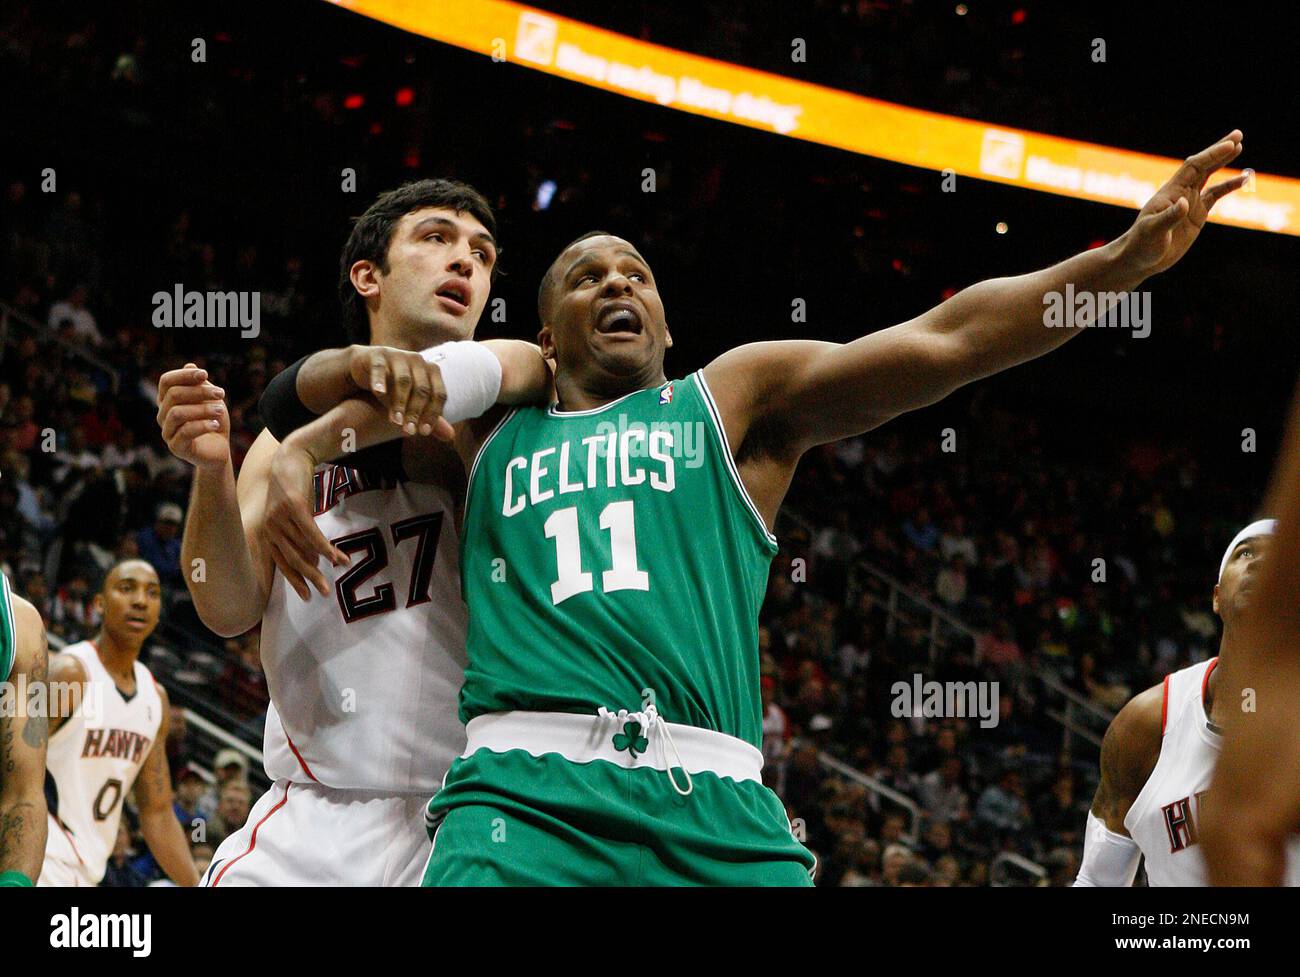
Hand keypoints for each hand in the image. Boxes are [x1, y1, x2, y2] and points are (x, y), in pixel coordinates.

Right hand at [157, 363, 229, 469]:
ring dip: (202, 409)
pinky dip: (203, 425)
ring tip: (220, 411)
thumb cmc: (213, 420)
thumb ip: (200, 384)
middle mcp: (163, 414)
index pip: (166, 381)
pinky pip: (185, 432)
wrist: (219, 449)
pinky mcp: (175, 447)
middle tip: (221, 394)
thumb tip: (190, 365)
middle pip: (173, 395)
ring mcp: (167, 431)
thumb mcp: (210, 400)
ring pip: (178, 413)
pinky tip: (216, 425)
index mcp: (168, 400)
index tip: (205, 374)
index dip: (184, 375)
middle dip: (199, 391)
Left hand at [264, 437, 346, 600]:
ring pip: (305, 546)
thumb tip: (315, 560)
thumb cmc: (295, 488)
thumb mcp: (294, 515)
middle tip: (324, 593)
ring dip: (325, 560)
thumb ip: (300, 536)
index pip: (281, 563)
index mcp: (269, 532)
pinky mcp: (294, 507)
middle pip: (293, 559)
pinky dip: (325, 547)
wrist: (291, 458)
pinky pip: (311, 533)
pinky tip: (336, 556)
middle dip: (310, 577)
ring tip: (342, 567)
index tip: (307, 596)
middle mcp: (271, 527)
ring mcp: (281, 517)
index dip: (295, 580)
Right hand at [347, 345, 454, 439]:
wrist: (366, 366)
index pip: (439, 394)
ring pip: (403, 381)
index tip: (423, 432)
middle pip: (422, 389)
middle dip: (416, 412)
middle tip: (409, 431)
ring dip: (400, 402)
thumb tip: (451, 436)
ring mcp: (398, 356)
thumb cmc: (394, 386)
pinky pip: (379, 368)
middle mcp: (418, 361)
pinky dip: (379, 380)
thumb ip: (429, 417)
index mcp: (431, 371)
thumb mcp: (411, 402)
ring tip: (396, 421)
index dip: (433, 414)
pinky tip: (379, 393)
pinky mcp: (378, 356)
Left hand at [1122, 130, 1247, 275]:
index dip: (1211, 155)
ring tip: (1239, 147)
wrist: (1140, 259)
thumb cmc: (1141, 244)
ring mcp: (1190, 203)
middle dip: (1220, 150)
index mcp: (1171, 192)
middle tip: (1238, 134)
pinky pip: (1216, 196)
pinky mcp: (1197, 215)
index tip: (1229, 145)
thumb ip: (1169, 217)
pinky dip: (1229, 186)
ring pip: (1210, 176)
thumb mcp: (1153, 231)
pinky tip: (1243, 179)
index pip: (1194, 167)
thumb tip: (1184, 203)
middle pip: (1203, 165)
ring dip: (1224, 162)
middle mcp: (1181, 193)